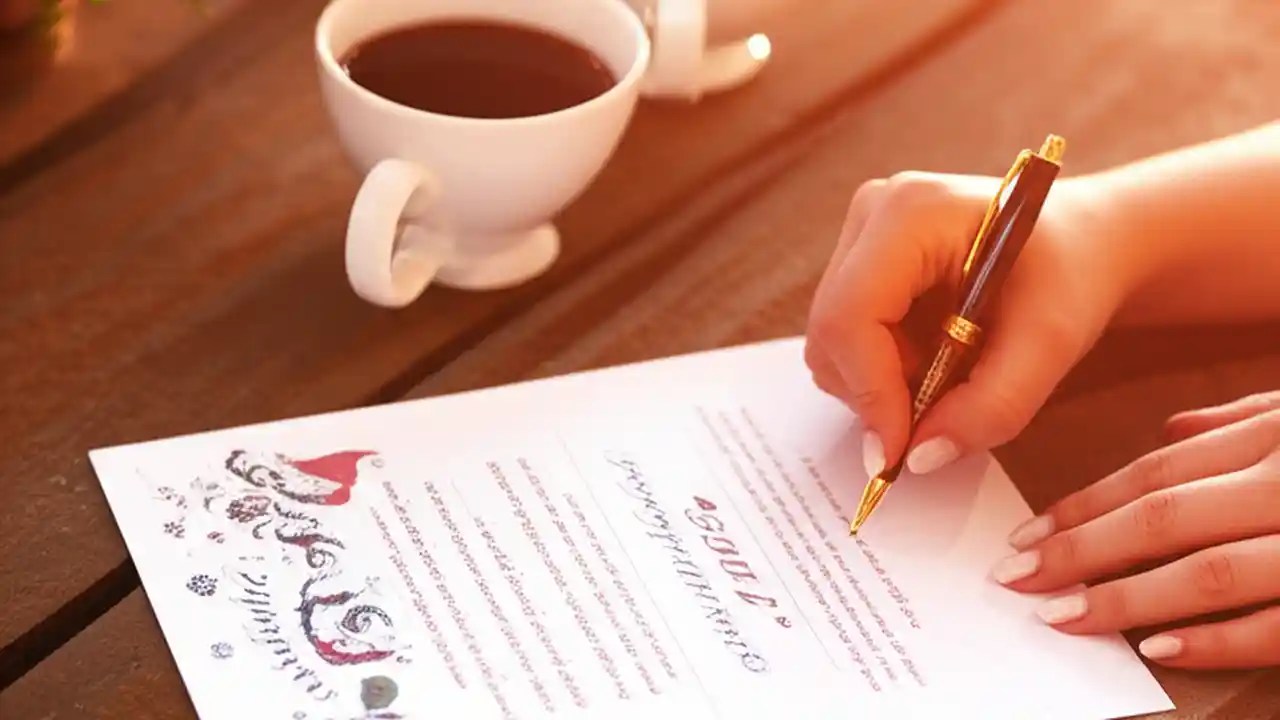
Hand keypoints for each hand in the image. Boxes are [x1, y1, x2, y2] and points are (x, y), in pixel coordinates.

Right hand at [806, 171, 1131, 477]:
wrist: (1086, 242)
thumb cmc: (1073, 277)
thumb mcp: (1052, 346)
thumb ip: (991, 408)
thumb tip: (919, 459)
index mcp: (913, 213)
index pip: (851, 315)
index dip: (870, 391)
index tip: (902, 453)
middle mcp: (872, 212)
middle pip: (831, 333)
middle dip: (878, 392)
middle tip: (943, 409)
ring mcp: (858, 234)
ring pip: (831, 343)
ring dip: (882, 382)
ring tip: (950, 370)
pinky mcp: (857, 260)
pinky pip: (844, 340)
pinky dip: (882, 369)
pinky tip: (934, 355)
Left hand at [994, 391, 1279, 668]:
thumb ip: (1242, 423)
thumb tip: (1173, 431)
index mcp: (1272, 438)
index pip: (1156, 474)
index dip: (1083, 507)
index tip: (1025, 536)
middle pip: (1162, 518)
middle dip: (1079, 550)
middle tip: (1017, 577)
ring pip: (1206, 572)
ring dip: (1125, 598)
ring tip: (1062, 616)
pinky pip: (1273, 628)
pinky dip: (1215, 642)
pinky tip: (1156, 650)